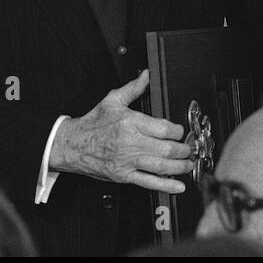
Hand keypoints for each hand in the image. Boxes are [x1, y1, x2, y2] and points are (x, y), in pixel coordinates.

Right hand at [49, 69, 193, 192]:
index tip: (181, 132)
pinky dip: (166, 186)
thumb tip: (146, 76)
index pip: (163, 128)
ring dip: (180, 167)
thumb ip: (133, 88)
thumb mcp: (112, 101)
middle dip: (184, 150)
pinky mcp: (124, 175)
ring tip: (188, 164)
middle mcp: (131, 143)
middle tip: (190, 149)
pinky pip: (149, 182)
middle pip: (166, 149)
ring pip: (161, 166)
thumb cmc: (93, 124)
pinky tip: (178, 186)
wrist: (72, 145)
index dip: (177, 131)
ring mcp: (128, 161)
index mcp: (131, 123)